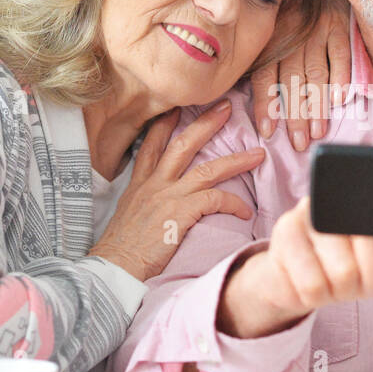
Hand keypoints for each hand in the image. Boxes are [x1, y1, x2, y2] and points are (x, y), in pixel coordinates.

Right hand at [91, 101, 264, 280]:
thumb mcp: (129, 214)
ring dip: (236, 161)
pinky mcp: (180, 213)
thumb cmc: (122, 249)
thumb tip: (159, 202)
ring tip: (258, 154)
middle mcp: (153, 184)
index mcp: (139, 183)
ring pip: (208, 169)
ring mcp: (167, 196)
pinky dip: (234, 203)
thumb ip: (144, 201)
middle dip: (206, 123)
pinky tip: (245, 212)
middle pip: (183, 144)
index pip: (152, 144)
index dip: (165, 124)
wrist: (114, 266)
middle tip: (226, 106)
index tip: (177, 107)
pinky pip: (215, 199)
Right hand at [218, 196, 372, 337]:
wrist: (298, 277)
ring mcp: (305, 212)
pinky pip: (310, 287)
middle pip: (363, 258)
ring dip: (338, 289)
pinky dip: (317, 295)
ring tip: (334, 277)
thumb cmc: (356, 263)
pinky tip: (315, 280)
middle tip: (353, 274)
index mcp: (369, 195)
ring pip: (338, 275)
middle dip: (361, 279)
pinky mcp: (280, 236)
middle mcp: (337, 195)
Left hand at [250, 5, 351, 150]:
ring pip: (315, 73)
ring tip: (318, 130)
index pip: (266, 76)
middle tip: (299, 142)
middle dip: (295, 115)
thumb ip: (267, 58)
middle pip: (292, 82)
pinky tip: (341, 98)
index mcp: (272, 40)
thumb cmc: (290, 8)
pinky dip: (341, 74)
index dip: (266, 105)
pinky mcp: (339, 25)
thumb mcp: (271, 28)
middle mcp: (292, 38)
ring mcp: (317, 31)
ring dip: (317, 104)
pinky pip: (340, 52)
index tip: (268, 132)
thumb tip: (262, 98)